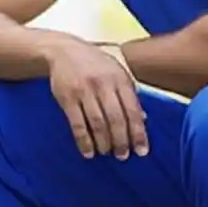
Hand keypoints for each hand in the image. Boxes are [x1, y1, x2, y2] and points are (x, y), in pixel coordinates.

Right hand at [45, 39, 148, 159]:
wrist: (63, 50)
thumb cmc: (95, 63)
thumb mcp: (116, 72)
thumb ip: (129, 94)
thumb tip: (143, 119)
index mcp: (119, 79)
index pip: (132, 110)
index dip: (138, 132)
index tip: (141, 150)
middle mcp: (103, 84)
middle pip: (116, 119)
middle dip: (121, 141)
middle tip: (123, 156)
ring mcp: (84, 90)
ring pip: (98, 123)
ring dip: (104, 143)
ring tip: (107, 153)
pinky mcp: (67, 97)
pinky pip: (77, 124)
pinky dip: (84, 141)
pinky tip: (88, 152)